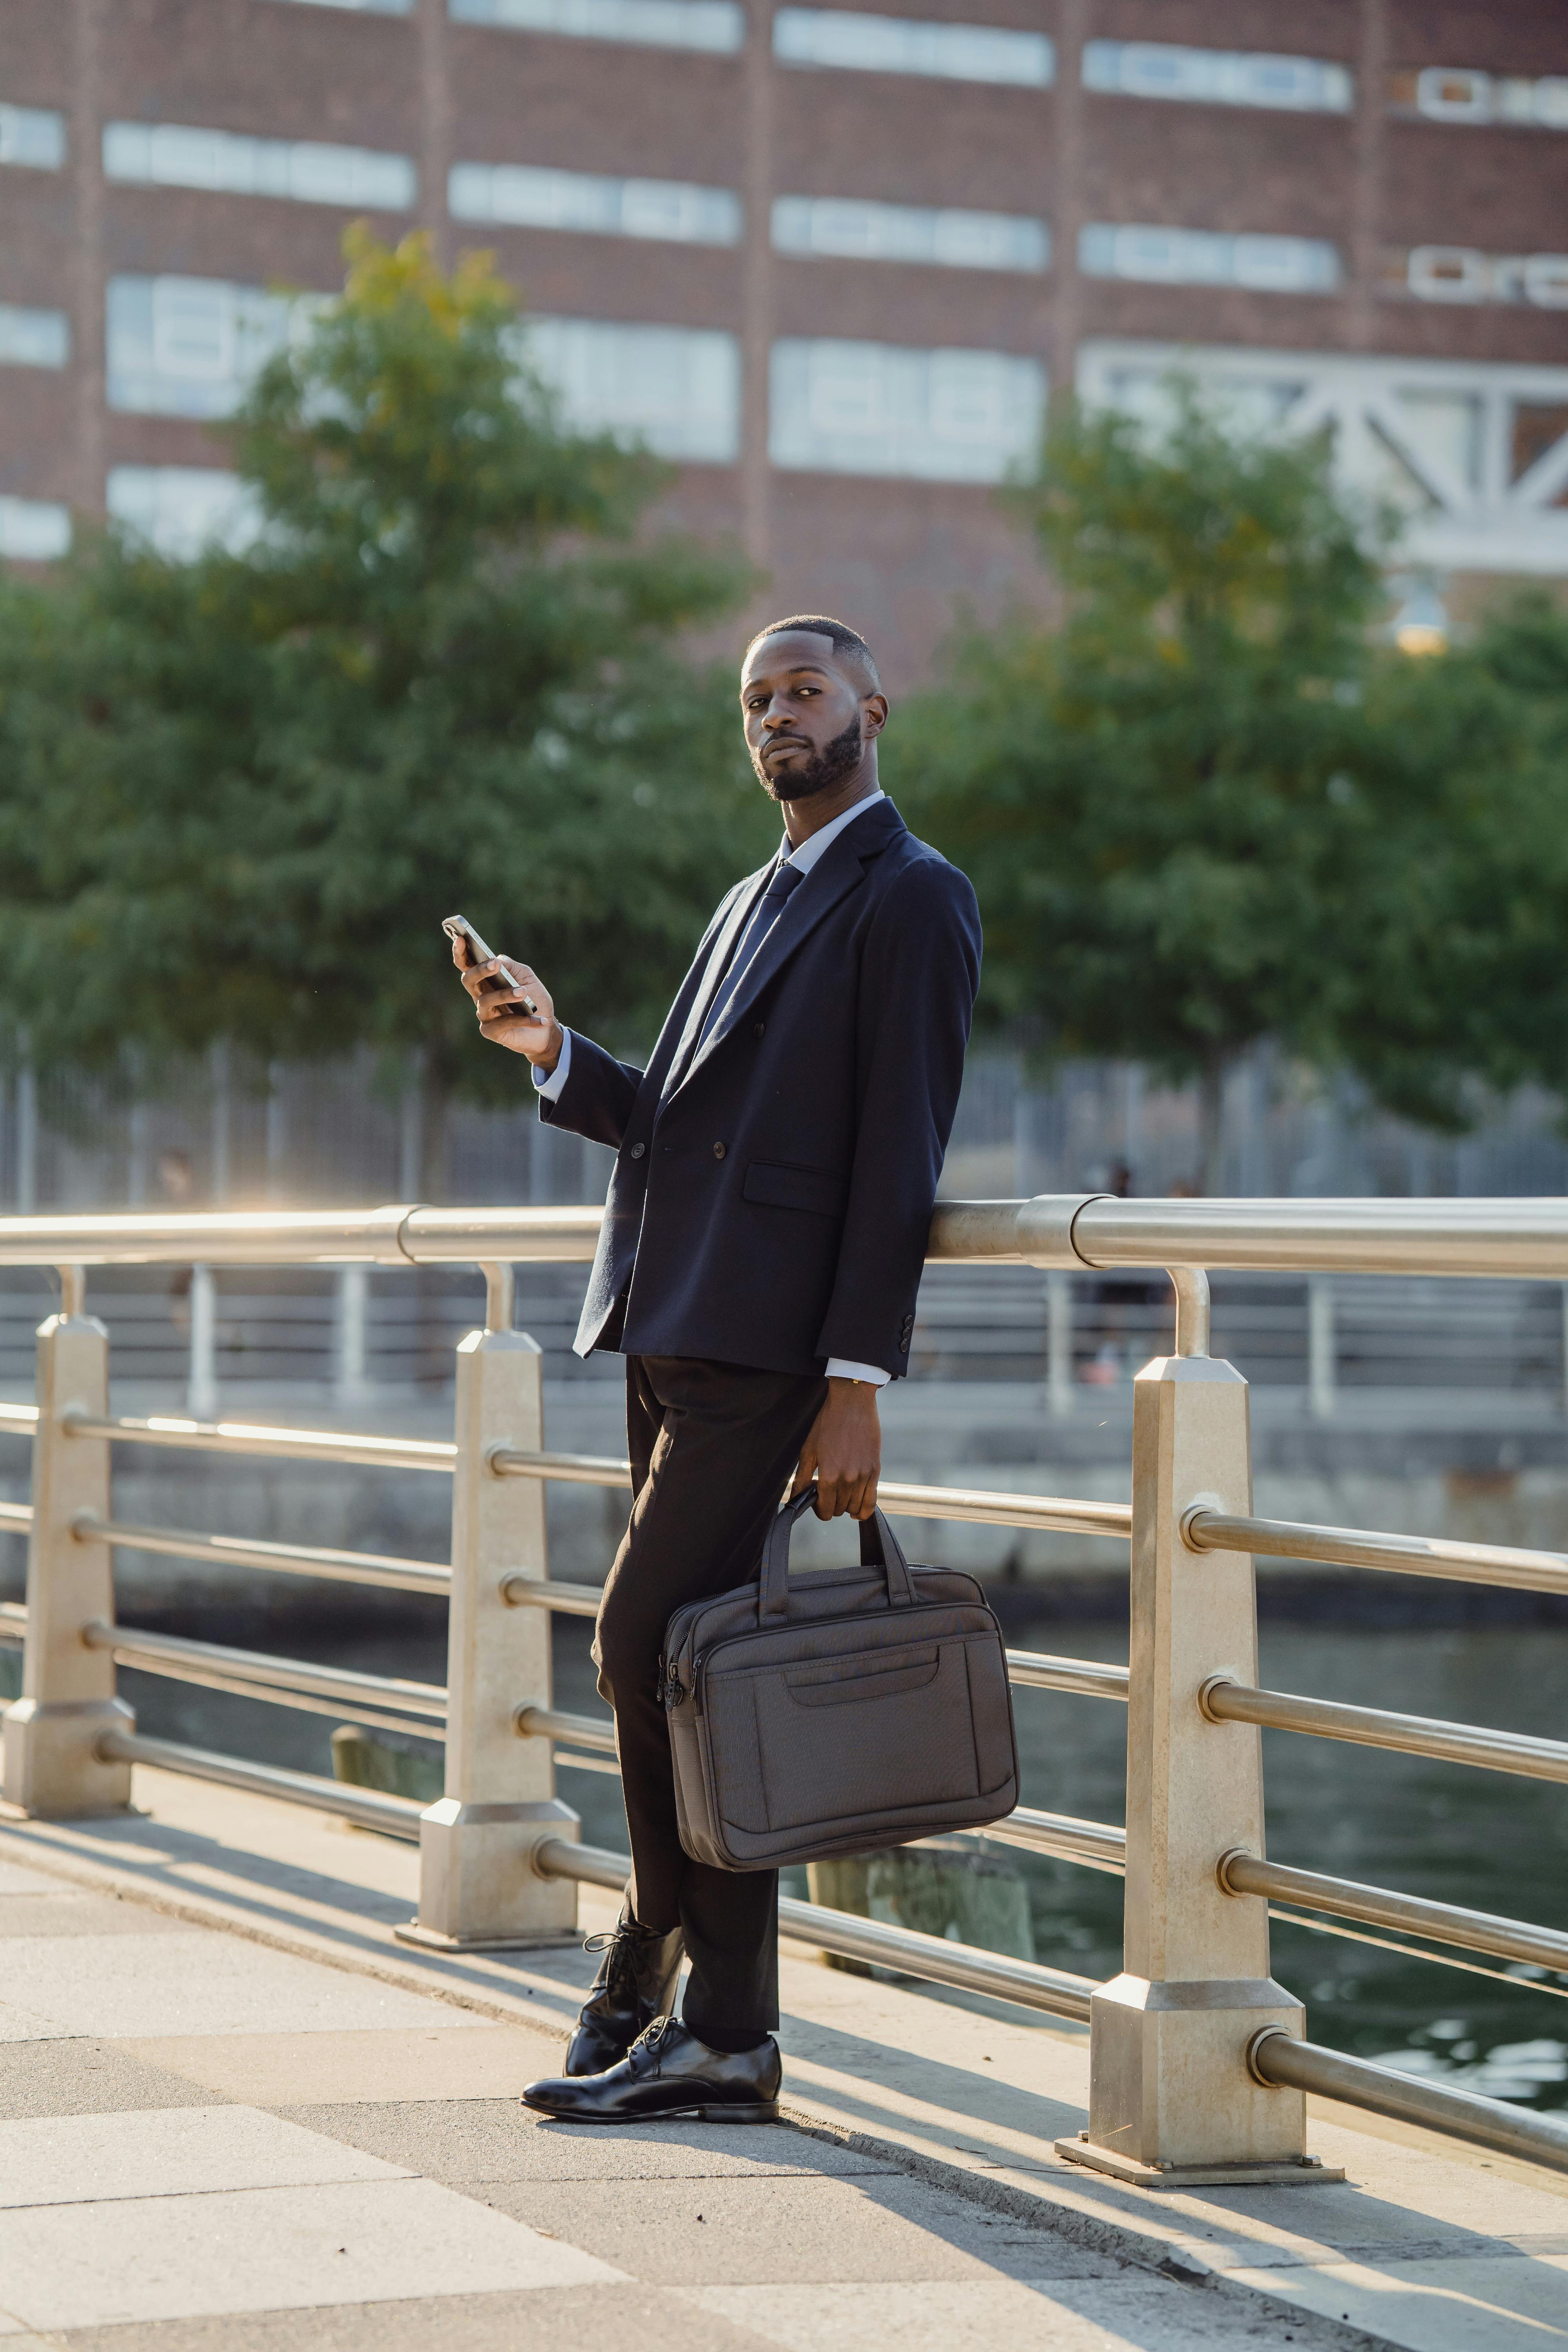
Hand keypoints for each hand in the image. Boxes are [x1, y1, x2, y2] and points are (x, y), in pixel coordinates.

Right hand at [452, 939, 561, 1071]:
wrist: (546, 1029)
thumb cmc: (534, 1000)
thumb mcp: (527, 978)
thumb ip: (512, 967)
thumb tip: (497, 958)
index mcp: (486, 980)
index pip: (467, 964)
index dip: (460, 952)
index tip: (459, 938)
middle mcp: (480, 995)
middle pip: (469, 980)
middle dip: (480, 970)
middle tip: (494, 964)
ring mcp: (484, 1014)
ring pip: (486, 1001)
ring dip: (505, 995)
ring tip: (523, 992)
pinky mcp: (491, 1031)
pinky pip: (504, 1023)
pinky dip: (524, 1020)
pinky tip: (540, 1019)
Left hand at [793, 1379, 880, 1519]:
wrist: (852, 1404)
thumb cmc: (827, 1423)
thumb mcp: (808, 1450)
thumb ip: (802, 1478)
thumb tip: (795, 1499)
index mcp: (829, 1476)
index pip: (824, 1511)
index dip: (818, 1509)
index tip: (817, 1499)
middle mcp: (848, 1480)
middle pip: (839, 1510)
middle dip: (831, 1505)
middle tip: (827, 1490)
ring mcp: (864, 1476)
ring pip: (855, 1508)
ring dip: (846, 1505)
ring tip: (840, 1492)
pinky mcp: (875, 1470)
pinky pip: (872, 1502)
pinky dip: (864, 1509)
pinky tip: (857, 1508)